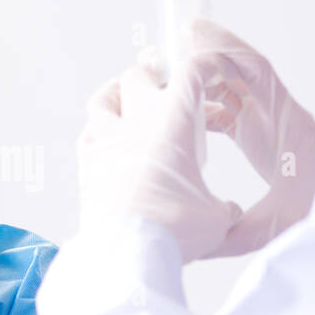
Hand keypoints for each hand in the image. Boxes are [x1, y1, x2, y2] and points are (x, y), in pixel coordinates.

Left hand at [78, 58, 243, 262]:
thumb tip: (227, 213)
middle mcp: (137, 121)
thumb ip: (224, 208)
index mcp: (174, 120)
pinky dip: (98, 129)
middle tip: (166, 83)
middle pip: (139, 75)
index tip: (214, 70)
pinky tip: (106, 137)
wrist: (128, 250)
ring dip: (117, 93)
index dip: (208, 64)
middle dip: (155, 75)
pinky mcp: (87, 164)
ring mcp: (107, 140)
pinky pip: (88, 133)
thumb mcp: (216, 219)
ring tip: (127, 98)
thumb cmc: (173, 229)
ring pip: (104, 98)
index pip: (193, 71)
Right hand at [190, 20, 314, 256]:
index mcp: (287, 124)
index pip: (258, 73)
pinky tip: (184, 110)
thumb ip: (235, 232)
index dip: (227, 50)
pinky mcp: (264, 136)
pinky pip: (233, 109)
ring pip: (234, 87)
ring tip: (171, 71)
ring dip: (206, 76)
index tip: (197, 37)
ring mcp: (270, 124)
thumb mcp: (278, 226)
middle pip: (241, 70)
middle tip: (175, 42)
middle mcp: (278, 116)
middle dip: (210, 53)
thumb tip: (193, 239)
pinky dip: (209, 103)